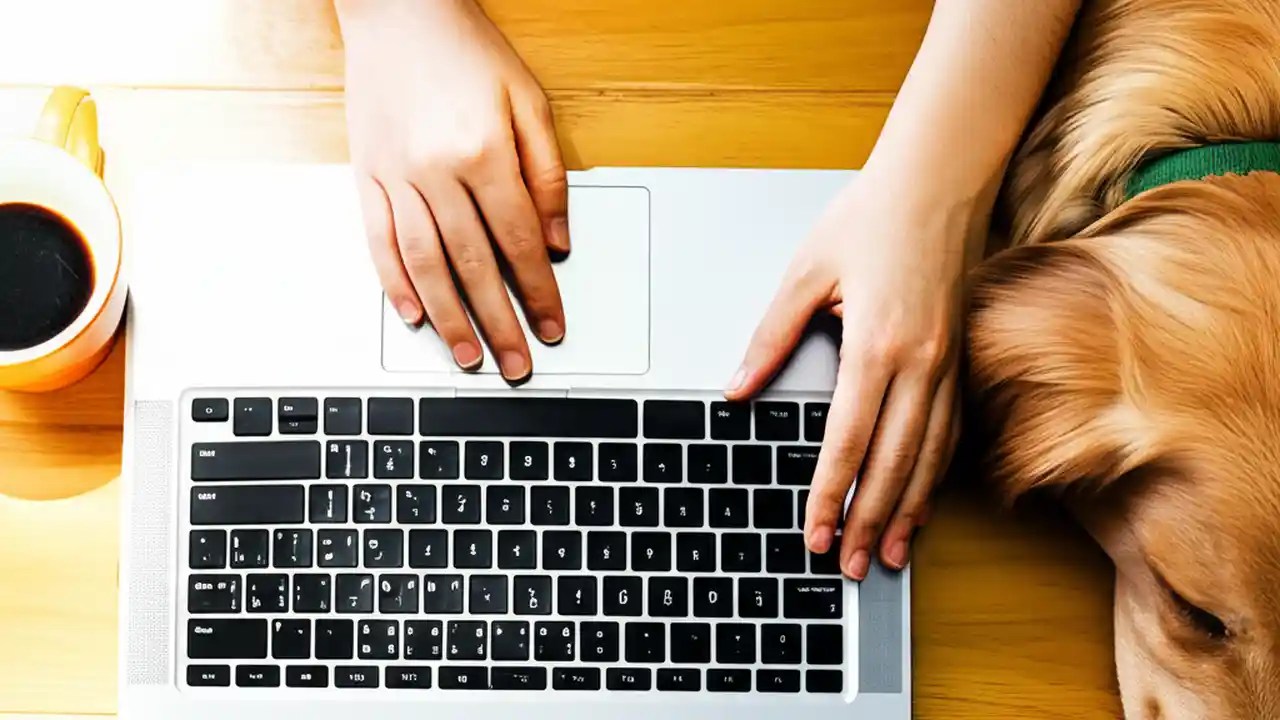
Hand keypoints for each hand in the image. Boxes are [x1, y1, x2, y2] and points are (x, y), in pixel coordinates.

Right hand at [337, 0, 568, 381]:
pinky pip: (379, 240)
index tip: (552, 326)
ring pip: (425, 263)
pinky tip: (414, 314)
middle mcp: (436, 170)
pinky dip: (395, 282)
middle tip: (516, 364)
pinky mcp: (366, 174)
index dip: (540, 292)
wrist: (399, 9)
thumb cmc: (467, 50)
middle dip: (500, 322)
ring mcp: (395, 176)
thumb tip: (557, 240)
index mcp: (483, 152)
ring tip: (468, 354)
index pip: (520, 242)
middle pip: (474, 265)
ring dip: (449, 317)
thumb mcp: (529, 101)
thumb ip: (547, 174)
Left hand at [725, 169, 979, 579]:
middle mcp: (920, 363)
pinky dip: (935, 476)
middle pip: (893, 462)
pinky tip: (921, 502)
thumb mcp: (805, 272)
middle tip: (849, 566)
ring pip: (929, 457)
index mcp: (877, 343)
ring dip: (906, 511)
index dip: (829, 494)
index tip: (814, 532)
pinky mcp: (960, 360)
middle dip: (867, 520)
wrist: (939, 182)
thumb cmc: (871, 217)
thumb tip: (738, 387)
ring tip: (888, 554)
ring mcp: (947, 364)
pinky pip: (950, 433)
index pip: (848, 440)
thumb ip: (771, 336)